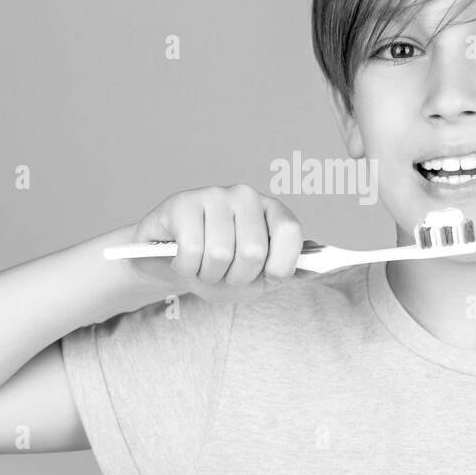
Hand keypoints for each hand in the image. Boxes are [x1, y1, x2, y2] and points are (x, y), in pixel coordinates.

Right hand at [127, 184, 304, 303]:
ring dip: (208, 275)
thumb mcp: (253, 280)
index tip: (268, 277)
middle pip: (254, 251)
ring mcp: (214, 195)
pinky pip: (191, 251)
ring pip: (220, 254)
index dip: (281, 265)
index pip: (290, 232)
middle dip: (236, 278)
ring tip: (202, 266)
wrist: (166, 261)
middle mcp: (245, 196)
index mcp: (270, 211)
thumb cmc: (217, 270)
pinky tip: (182, 260)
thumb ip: (279, 274)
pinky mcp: (183, 203)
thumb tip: (309, 270)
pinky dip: (186, 268)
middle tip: (224, 274)